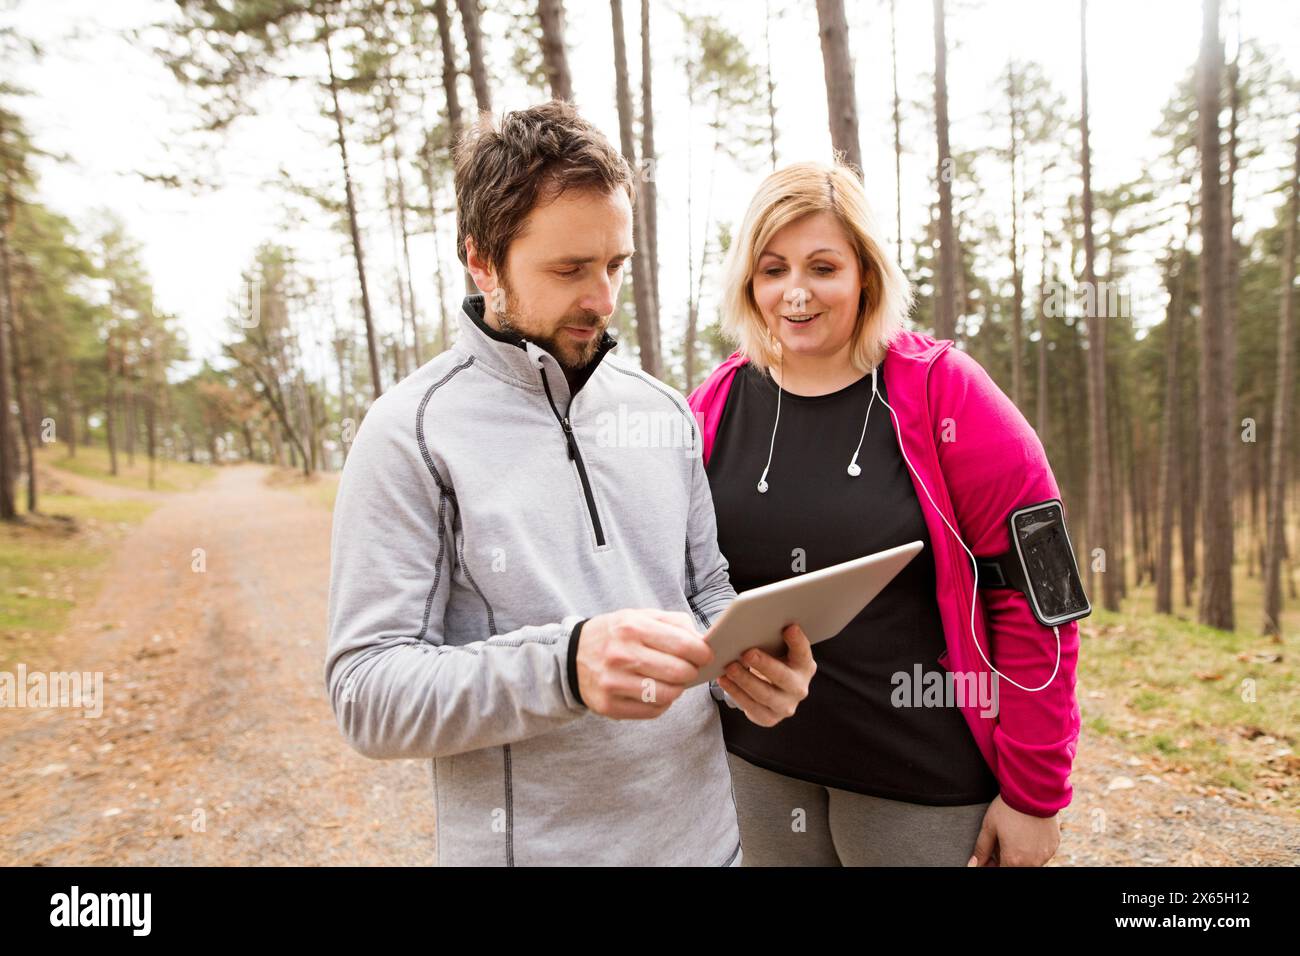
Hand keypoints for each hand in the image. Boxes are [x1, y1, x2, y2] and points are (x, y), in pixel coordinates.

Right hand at [576, 609, 712, 718]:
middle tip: (688, 669)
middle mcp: (621, 654)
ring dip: (677, 689)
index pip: (683, 645)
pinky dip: (662, 703)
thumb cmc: (615, 635)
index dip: (702, 653)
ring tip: (671, 681)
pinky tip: (654, 691)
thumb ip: (674, 623)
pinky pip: (652, 711)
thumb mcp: (639, 616)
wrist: (571, 657)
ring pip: (668, 695)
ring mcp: (613, 682)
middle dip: (691, 672)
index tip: (705, 655)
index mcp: (631, 627)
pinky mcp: (609, 705)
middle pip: (678, 672)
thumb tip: (703, 642)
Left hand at [716, 624, 814, 727]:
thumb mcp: (777, 651)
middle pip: (783, 677)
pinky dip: (736, 693)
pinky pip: (752, 707)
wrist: (770, 690)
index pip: (803, 653)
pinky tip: (725, 680)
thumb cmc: (772, 663)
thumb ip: (772, 640)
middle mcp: (799, 688)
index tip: (789, 628)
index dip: (797, 641)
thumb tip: (752, 626)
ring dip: (746, 680)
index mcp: (804, 666)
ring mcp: (786, 705)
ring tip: (730, 667)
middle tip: (747, 653)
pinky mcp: (770, 718)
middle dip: (765, 665)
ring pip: (765, 695)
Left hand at [967, 795, 1059, 866]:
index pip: (1000, 871)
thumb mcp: (989, 827)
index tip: (989, 858)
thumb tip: (972, 864)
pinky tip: (1027, 834)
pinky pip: (1042, 854)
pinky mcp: (1054, 846)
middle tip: (1001, 844)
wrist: (1033, 792)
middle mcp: (1032, 862)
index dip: (993, 865)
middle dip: (1006, 860)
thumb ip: (981, 849)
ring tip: (1014, 836)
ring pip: (1030, 863)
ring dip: (1021, 856)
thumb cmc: (1007, 809)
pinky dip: (1033, 849)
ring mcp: (1045, 855)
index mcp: (1013, 860)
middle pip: (1016, 868)